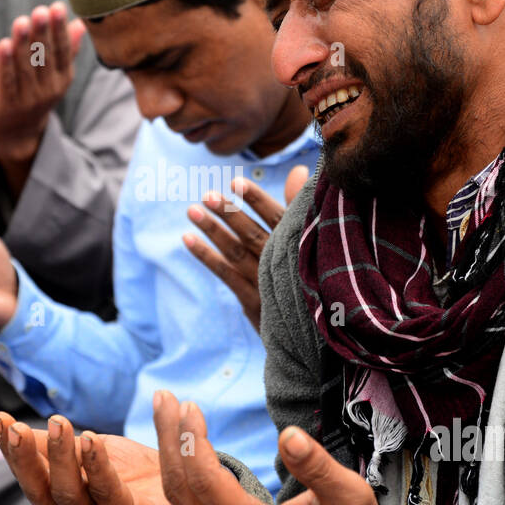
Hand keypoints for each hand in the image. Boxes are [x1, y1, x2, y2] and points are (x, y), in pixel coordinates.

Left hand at [0, 2, 85, 168]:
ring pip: (25, 67)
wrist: (17, 133)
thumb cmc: (36, 92)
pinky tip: (3, 44)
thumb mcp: (55, 73)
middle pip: (45, 57)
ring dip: (23, 43)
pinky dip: (5, 63)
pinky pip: (7, 81)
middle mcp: (48, 89)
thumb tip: (80, 23)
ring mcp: (28, 98)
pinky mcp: (6, 104)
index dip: (59, 30)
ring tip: (21, 21)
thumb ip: (66, 48)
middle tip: (40, 11)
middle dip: (42, 33)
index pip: (62, 51)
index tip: (57, 7)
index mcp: (62, 77)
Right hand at [0, 410, 199, 504]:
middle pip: (40, 491)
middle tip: (16, 426)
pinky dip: (97, 465)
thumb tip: (14, 426)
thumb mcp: (91, 454)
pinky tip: (90, 438)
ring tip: (59, 423)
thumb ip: (57, 447)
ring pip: (69, 493)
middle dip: (25, 458)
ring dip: (61, 456)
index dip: (11, 450)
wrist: (189, 495)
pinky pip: (108, 494)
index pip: (28, 477)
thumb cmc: (135, 478)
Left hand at [153, 390, 402, 504]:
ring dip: (169, 451)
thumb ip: (318, 468)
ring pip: (179, 496)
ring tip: (164, 409)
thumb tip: (289, 435)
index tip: (190, 406)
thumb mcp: (350, 497)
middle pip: (181, 488)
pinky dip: (179, 466)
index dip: (193, 442)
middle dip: (169, 439)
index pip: (207, 484)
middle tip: (163, 397)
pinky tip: (179, 440)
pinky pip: (189, 501)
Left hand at [183, 165, 307, 331]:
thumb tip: (299, 170)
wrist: (316, 333)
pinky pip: (225, 275)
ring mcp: (266, 286)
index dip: (257, 200)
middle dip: (229, 214)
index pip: (277, 219)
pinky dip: (206, 256)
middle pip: (252, 235)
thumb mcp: (311, 241)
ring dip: (213, 231)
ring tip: (192, 210)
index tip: (236, 182)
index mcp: (300, 248)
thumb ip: (300, 206)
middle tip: (208, 195)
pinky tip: (187, 239)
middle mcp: (284, 265)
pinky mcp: (253, 303)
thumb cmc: (310, 277)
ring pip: (235, 253)